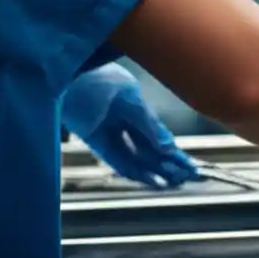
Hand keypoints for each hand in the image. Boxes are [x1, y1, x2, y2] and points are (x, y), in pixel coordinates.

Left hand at [62, 63, 198, 187]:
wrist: (67, 73)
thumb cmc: (98, 77)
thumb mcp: (131, 99)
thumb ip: (148, 123)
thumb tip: (167, 148)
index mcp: (133, 102)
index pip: (157, 133)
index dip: (173, 150)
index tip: (190, 165)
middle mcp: (121, 117)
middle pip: (147, 147)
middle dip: (167, 164)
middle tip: (186, 178)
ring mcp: (107, 129)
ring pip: (134, 156)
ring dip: (152, 171)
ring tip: (171, 183)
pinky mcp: (93, 140)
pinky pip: (116, 159)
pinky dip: (133, 170)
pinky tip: (149, 179)